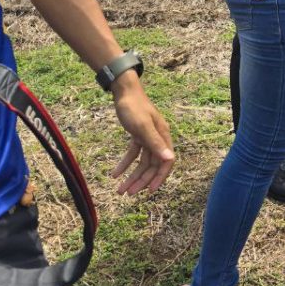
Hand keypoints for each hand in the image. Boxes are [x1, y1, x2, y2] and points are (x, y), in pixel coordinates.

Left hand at [110, 75, 174, 194]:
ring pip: (142, 162)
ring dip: (132, 176)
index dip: (159, 177)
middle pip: (152, 165)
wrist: (124, 91)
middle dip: (141, 180)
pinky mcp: (138, 136)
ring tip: (120, 190)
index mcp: (163, 136)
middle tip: (127, 194)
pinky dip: (125, 164)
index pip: (166, 162)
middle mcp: (157, 138)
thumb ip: (155, 143)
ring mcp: (148, 137)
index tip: (149, 191)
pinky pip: (133, 154)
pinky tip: (114, 174)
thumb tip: (170, 159)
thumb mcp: (142, 126)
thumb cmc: (134, 107)